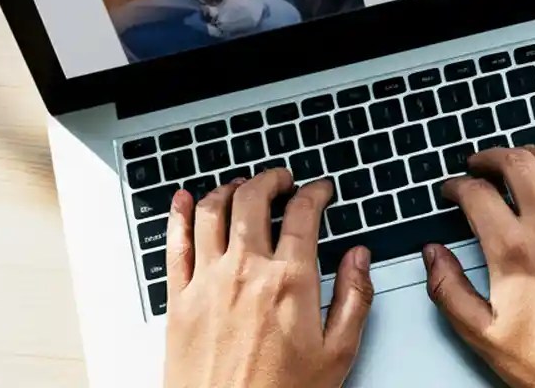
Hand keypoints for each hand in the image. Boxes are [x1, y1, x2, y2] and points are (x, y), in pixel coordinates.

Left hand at [163, 170, 373, 387]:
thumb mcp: (338, 353)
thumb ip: (355, 298)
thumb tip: (359, 259)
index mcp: (290, 282)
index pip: (303, 214)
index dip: (315, 193)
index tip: (320, 190)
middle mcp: (246, 272)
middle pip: (253, 200)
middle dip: (271, 180)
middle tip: (282, 180)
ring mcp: (207, 283)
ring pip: (212, 212)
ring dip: (229, 188)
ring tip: (242, 186)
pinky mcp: (178, 301)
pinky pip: (175, 244)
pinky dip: (179, 215)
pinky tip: (184, 200)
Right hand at [423, 141, 534, 387]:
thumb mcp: (483, 335)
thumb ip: (450, 290)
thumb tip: (433, 257)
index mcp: (513, 250)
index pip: (477, 195)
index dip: (457, 186)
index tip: (452, 190)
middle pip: (519, 165)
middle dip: (493, 157)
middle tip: (481, 163)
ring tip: (522, 155)